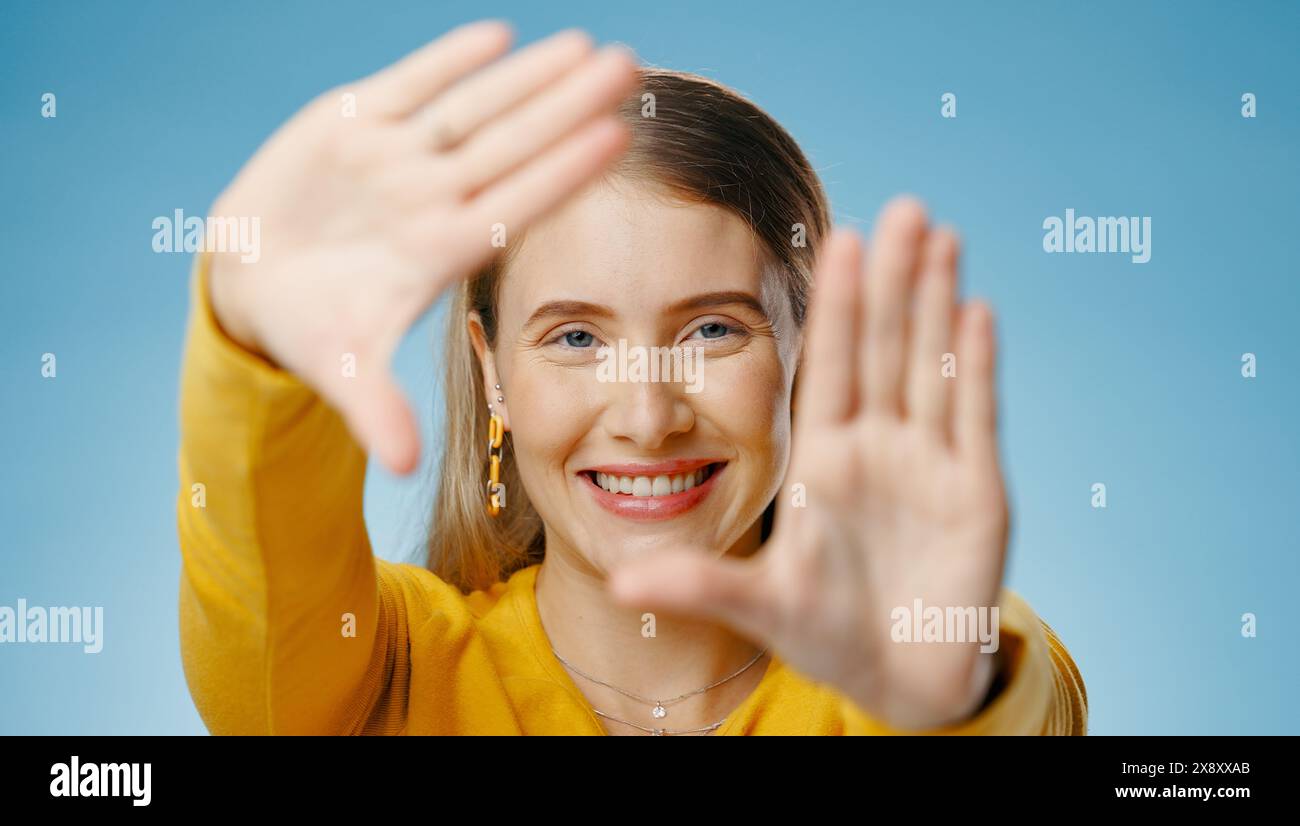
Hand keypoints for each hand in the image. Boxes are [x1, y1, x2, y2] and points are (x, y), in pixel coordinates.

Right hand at [206, 21, 637, 473]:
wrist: (252, 280)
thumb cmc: (309, 328)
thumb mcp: (338, 369)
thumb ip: (375, 409)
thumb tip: (401, 467)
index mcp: (439, 252)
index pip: (514, 205)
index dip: (563, 172)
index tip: (615, 140)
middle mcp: (431, 198)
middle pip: (512, 146)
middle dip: (567, 108)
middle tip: (628, 69)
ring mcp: (397, 158)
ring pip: (473, 108)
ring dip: (527, 77)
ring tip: (583, 46)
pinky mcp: (353, 123)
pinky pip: (410, 86)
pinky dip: (448, 60)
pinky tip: (498, 34)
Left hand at [608, 197, 1009, 729]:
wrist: (901, 682)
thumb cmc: (826, 633)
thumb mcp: (760, 605)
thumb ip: (698, 585)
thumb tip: (616, 584)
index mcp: (822, 459)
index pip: (829, 364)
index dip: (837, 303)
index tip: (839, 237)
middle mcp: (876, 448)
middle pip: (883, 347)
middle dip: (892, 279)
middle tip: (902, 207)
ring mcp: (928, 465)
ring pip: (931, 365)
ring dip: (937, 301)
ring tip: (939, 234)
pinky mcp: (976, 493)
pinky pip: (975, 418)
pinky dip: (977, 368)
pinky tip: (977, 311)